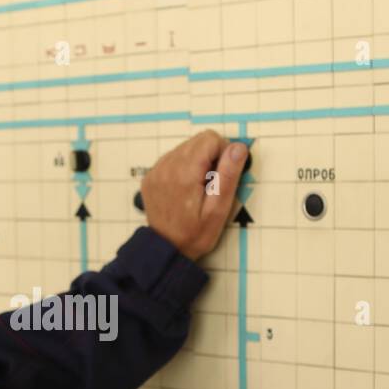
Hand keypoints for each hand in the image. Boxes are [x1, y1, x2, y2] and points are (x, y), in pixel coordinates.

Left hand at [140, 129, 246, 260]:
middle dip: (211, 156)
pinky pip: (172, 158)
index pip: (210, 139)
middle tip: (211, 183)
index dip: (224, 153)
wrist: (166, 250)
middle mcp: (166, 167)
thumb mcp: (218, 210)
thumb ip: (228, 176)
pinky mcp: (151, 176)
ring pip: (185, 147)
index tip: (222, 175)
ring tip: (198, 187)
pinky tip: (186, 188)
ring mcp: (156, 171)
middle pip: (197, 140)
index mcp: (184, 174)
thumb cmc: (194, 234)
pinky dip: (183, 167)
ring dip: (197, 161)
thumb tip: (238, 148)